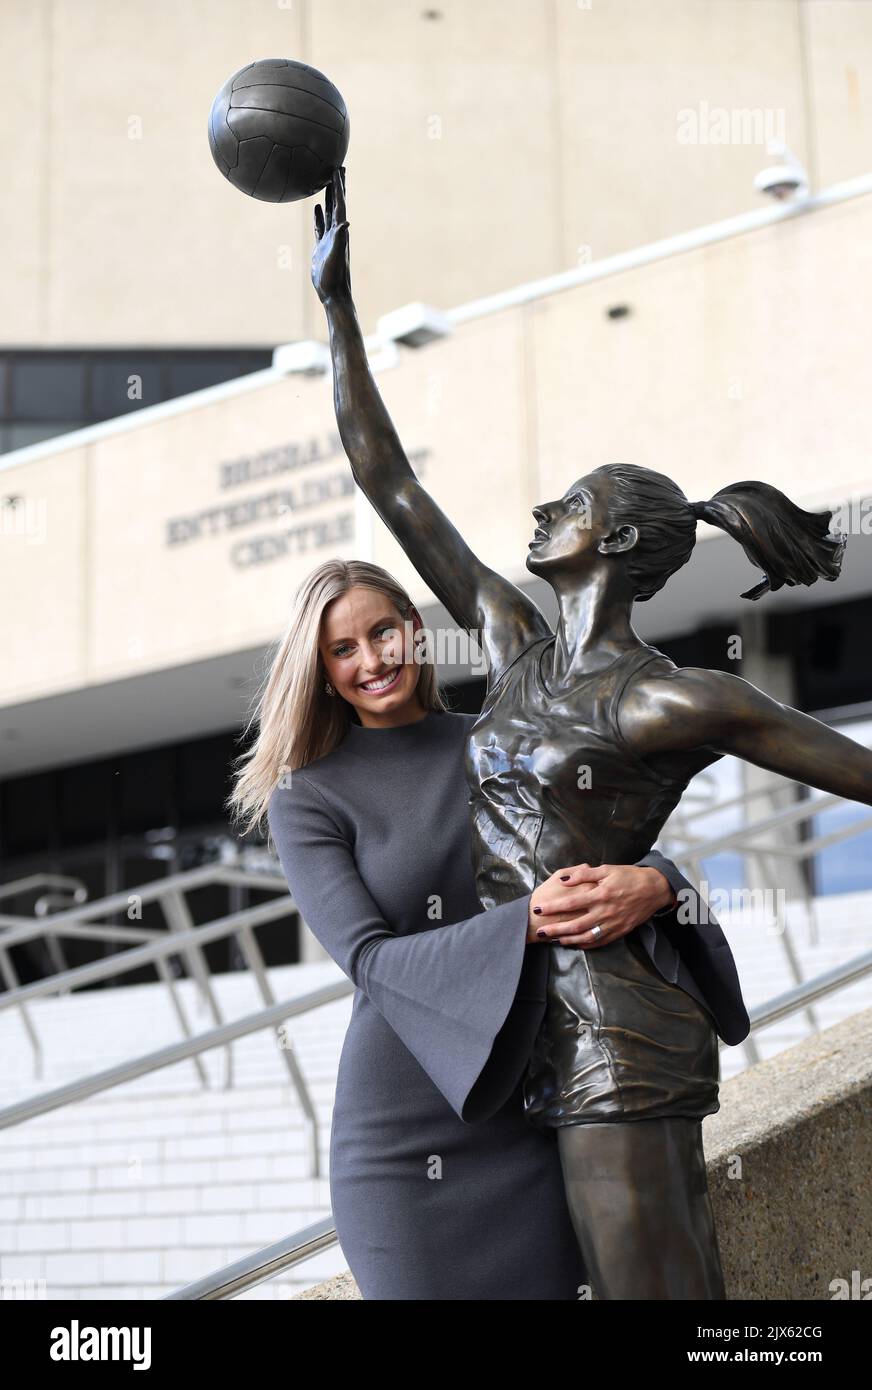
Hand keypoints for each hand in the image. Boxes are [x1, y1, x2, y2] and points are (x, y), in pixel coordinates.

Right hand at [312, 166, 350, 304]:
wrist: (333, 294)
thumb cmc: (335, 277)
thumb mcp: (337, 257)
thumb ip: (340, 240)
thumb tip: (346, 223)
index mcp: (340, 232)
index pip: (340, 205)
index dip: (339, 188)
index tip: (338, 170)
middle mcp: (336, 233)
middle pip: (336, 204)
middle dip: (337, 186)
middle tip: (338, 168)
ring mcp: (329, 239)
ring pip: (328, 212)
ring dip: (328, 197)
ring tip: (328, 182)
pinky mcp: (321, 247)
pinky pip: (320, 226)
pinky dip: (318, 215)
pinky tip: (316, 207)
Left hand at [526, 863, 674, 947]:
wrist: (654, 889)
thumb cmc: (628, 876)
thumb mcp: (606, 869)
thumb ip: (584, 874)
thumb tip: (564, 879)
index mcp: (600, 894)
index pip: (571, 903)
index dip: (553, 907)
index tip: (538, 909)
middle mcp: (605, 912)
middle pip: (575, 924)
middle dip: (556, 929)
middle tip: (540, 932)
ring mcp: (613, 924)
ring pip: (586, 936)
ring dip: (568, 939)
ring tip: (554, 940)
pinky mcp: (619, 931)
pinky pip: (600, 942)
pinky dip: (586, 944)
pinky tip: (574, 944)